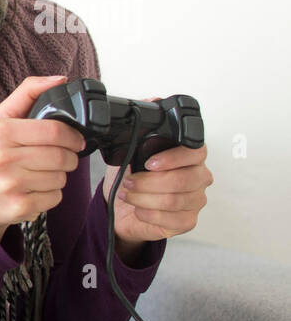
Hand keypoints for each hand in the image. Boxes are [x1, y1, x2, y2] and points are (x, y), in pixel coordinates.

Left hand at [101, 97, 212, 243]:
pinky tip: (138, 210)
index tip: (149, 163)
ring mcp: (195, 200)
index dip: (172, 158)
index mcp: (189, 156)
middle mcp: (198, 177)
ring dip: (143, 198)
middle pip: (184, 180)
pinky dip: (149, 214)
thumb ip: (142, 126)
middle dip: (149, 182)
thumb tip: (152, 100)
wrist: (121, 208)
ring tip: (128, 194)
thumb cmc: (131, 178)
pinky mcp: (187, 221)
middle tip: (129, 182)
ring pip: (174, 200)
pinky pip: (173, 220)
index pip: (195, 152)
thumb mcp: (129, 149)